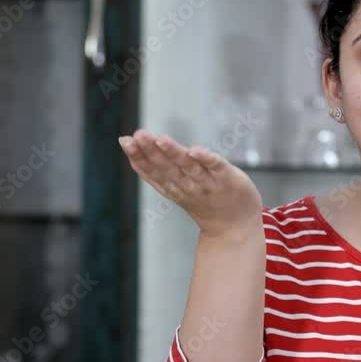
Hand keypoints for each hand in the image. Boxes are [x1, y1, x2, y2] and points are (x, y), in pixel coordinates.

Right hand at [118, 129, 263, 237]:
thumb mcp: (176, 189)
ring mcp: (208, 183)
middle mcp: (188, 186)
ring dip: (174, 153)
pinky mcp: (228, 178)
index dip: (138, 157)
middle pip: (167, 168)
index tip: (125, 141)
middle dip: (151, 151)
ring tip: (160, 139)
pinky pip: (216, 167)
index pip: (153, 171)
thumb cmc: (205, 202)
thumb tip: (134, 153)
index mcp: (174, 187)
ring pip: (188, 166)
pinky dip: (206, 159)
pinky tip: (196, 150)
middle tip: (138, 135)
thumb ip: (159, 172)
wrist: (235, 227)